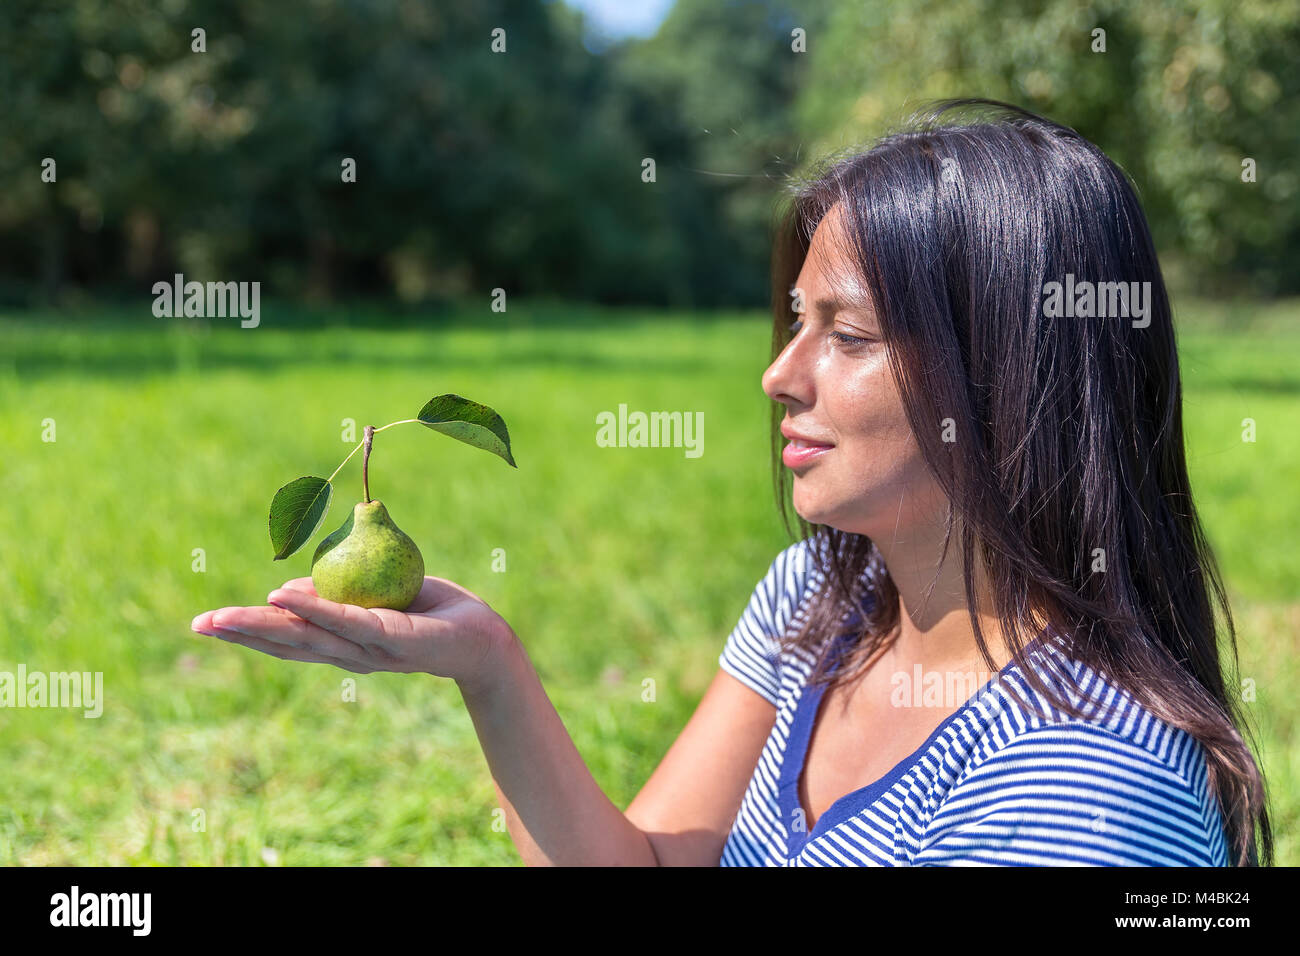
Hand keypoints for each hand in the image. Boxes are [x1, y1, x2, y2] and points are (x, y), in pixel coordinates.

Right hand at [190, 576, 515, 684]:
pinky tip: (279, 596)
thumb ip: (332, 594)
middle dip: (242, 634)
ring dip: (263, 624)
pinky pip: (346, 619)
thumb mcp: (373, 595)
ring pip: (307, 635)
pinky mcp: (392, 637)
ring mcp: (369, 649)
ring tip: (223, 617)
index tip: (206, 624)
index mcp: (342, 645)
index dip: (247, 633)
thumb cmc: (429, 611)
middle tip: (199, 625)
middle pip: (287, 643)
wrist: (483, 636)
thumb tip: (285, 587)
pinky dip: (311, 607)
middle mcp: (349, 654)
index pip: (287, 641)